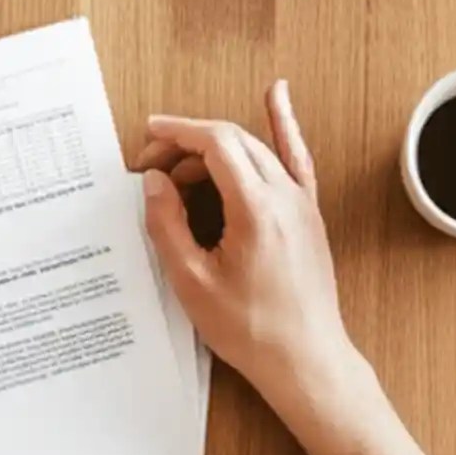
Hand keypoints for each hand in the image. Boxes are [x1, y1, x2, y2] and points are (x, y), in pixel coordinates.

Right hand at [138, 81, 350, 394]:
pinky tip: (277, 96)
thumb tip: (154, 184)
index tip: (148, 138)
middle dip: (188, 143)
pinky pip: (294, 157)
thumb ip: (167, 225)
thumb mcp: (191, 281)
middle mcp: (286, 196)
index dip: (177, 133)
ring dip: (216, 148)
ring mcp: (302, 203)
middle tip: (152, 167)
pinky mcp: (307, 214)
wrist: (304, 358)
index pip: (216, 143)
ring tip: (180, 168)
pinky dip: (282, 126)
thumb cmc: (251, 329)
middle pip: (233, 140)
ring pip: (256, 148)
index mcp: (256, 209)